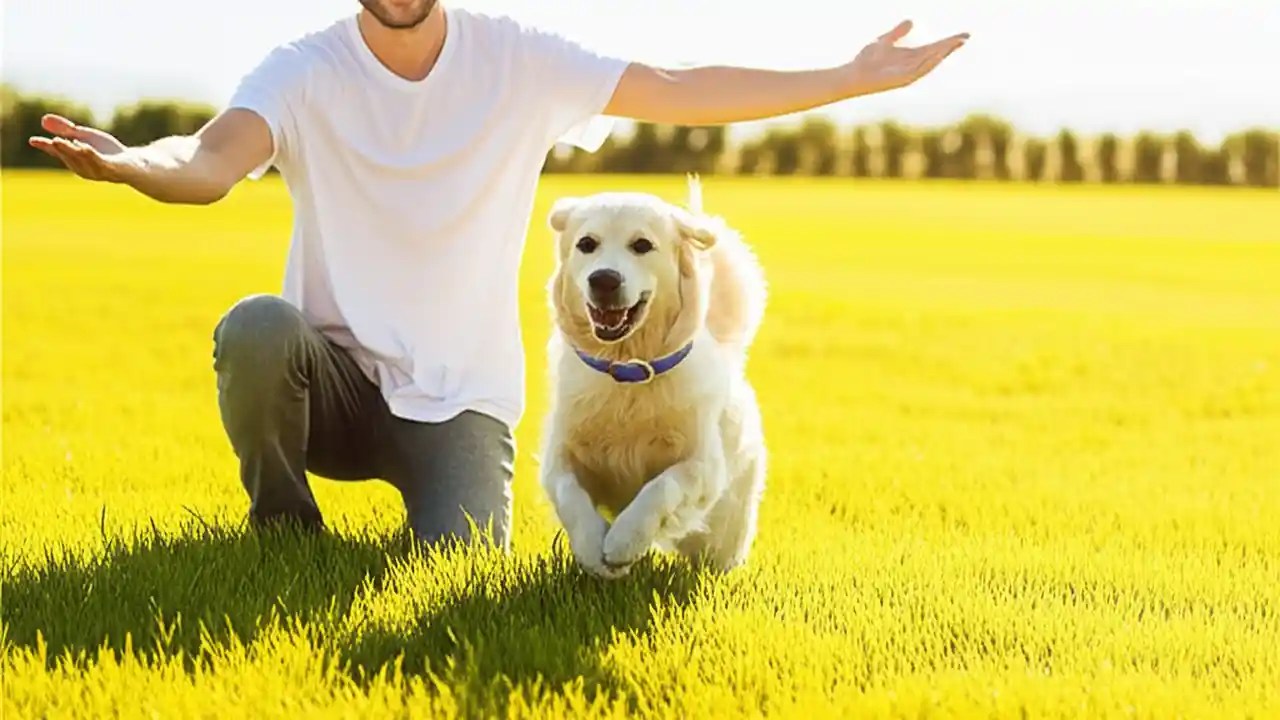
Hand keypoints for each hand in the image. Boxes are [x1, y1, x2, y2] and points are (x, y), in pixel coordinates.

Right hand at [28, 114, 133, 181]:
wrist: (133, 165)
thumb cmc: (106, 152)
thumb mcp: (84, 136)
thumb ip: (66, 129)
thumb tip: (43, 119)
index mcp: (75, 160)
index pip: (58, 153)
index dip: (46, 147)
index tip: (33, 140)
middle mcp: (84, 168)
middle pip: (71, 158)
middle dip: (62, 150)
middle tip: (53, 141)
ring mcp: (98, 170)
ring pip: (84, 161)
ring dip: (75, 153)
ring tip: (67, 143)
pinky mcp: (113, 169)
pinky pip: (102, 163)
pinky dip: (92, 156)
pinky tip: (86, 147)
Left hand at [844, 20, 968, 95]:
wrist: (853, 74)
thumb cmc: (866, 60)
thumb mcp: (885, 41)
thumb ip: (898, 32)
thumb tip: (911, 21)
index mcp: (911, 57)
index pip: (934, 48)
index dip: (948, 42)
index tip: (963, 35)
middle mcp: (913, 66)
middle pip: (936, 55)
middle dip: (950, 47)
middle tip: (965, 38)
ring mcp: (908, 74)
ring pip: (930, 62)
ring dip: (943, 53)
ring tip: (955, 43)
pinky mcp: (902, 80)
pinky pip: (919, 70)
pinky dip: (929, 62)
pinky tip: (937, 54)